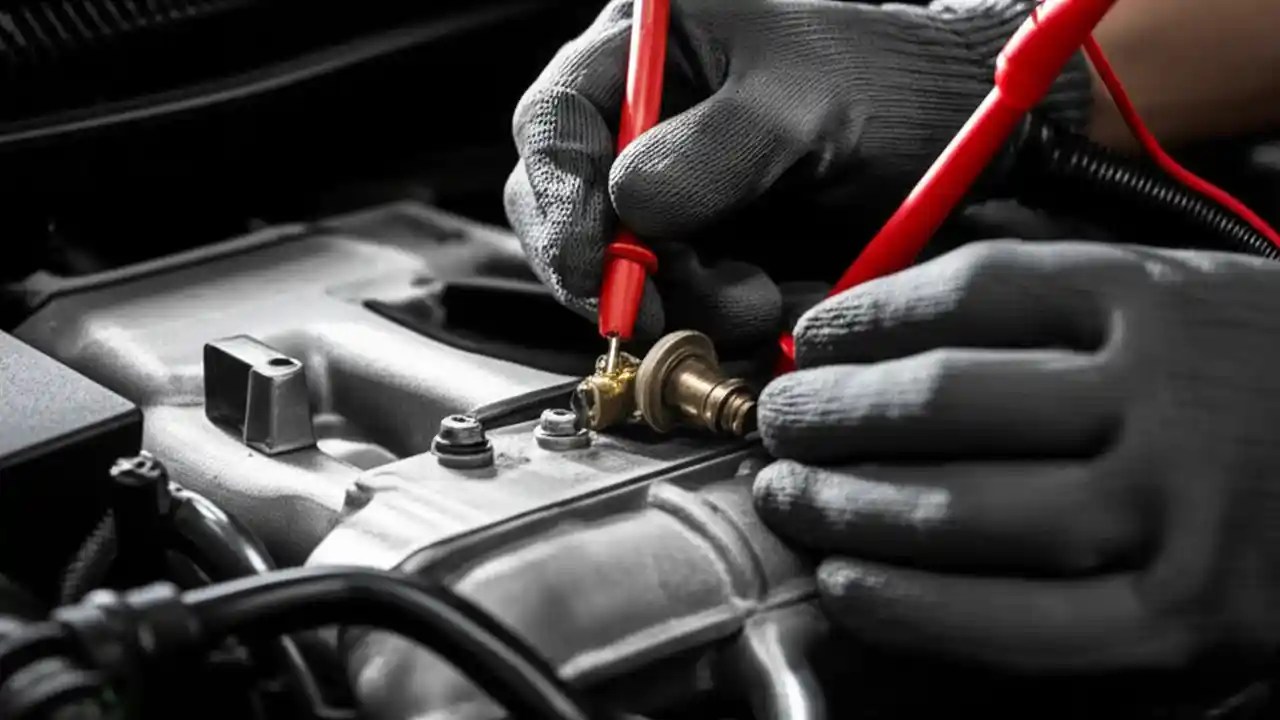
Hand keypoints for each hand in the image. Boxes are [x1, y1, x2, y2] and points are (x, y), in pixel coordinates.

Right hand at [504, 0, 1091, 348]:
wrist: (958, 135)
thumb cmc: (890, 85)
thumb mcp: (801, 102)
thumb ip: (709, 151)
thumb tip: (628, 213)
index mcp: (645, 44)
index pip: (554, 122)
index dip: (553, 200)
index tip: (590, 269)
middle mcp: (640, 112)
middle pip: (566, 204)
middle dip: (613, 270)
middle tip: (659, 315)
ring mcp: (669, 179)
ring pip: (623, 264)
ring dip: (680, 301)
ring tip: (760, 300)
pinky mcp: (703, 236)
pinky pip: (676, 293)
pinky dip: (714, 314)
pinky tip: (772, 301)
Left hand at [754, 239, 1279, 671]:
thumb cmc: (1257, 374)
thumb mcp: (1178, 296)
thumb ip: (1047, 296)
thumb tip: (881, 314)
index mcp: (1156, 303)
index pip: (970, 295)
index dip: (865, 318)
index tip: (812, 336)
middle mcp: (1160, 403)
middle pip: (944, 403)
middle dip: (829, 413)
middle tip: (780, 420)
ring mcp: (1171, 517)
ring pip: (958, 514)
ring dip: (844, 508)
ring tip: (789, 495)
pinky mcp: (1178, 621)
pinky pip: (1012, 624)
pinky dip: (911, 608)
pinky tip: (849, 584)